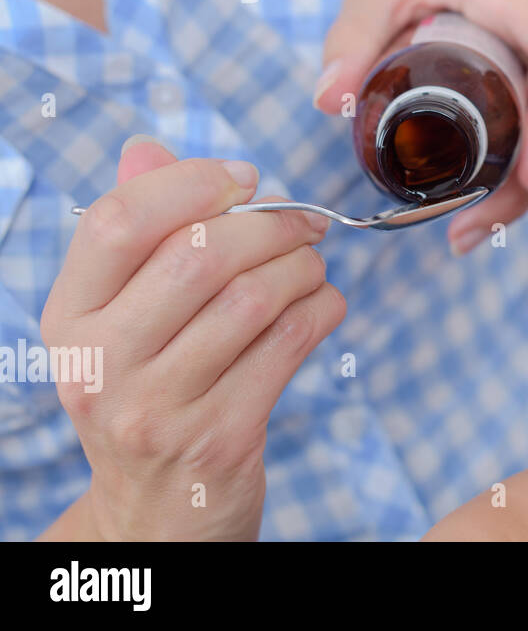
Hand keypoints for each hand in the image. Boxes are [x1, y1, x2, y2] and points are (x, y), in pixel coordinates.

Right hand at [40, 136, 345, 539]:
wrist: (157, 514)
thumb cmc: (149, 394)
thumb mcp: (120, 322)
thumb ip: (135, 235)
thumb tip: (147, 147)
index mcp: (68, 319)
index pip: (115, 222)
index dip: (190, 183)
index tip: (243, 179)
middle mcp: (100, 363)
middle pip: (197, 256)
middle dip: (269, 225)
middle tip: (302, 222)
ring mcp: (157, 407)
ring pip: (253, 298)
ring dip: (302, 267)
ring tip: (312, 266)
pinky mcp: (220, 436)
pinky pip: (290, 345)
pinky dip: (322, 309)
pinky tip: (324, 304)